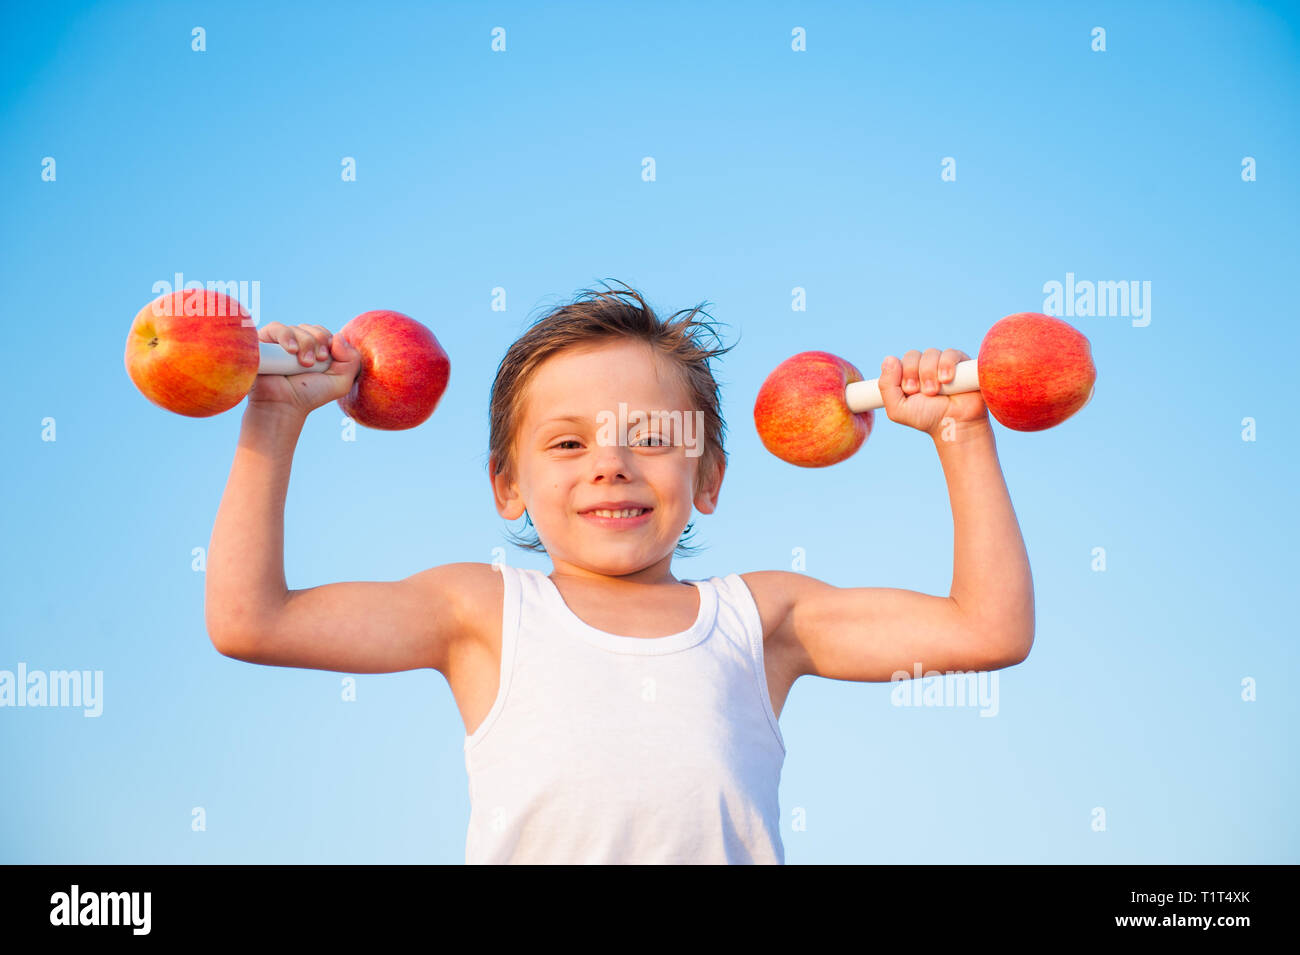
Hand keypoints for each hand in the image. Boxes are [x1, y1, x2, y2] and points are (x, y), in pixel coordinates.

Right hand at [246, 322, 361, 417]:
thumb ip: (352, 360)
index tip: (325, 359)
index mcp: (315, 350)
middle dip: (318, 341)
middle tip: (314, 362)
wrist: (284, 406)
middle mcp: (298, 344)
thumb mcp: (341, 382)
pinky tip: (291, 350)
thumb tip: (338, 336)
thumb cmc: (309, 396)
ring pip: (297, 328)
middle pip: (313, 328)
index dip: (328, 341)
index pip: (324, 333)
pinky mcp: (263, 342)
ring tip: (303, 362)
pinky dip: (287, 336)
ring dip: (305, 342)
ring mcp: (280, 343)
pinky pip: (276, 327)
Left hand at [877, 347, 987, 438]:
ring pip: (930, 353)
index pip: (899, 361)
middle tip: (925, 392)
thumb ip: (886, 386)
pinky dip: (946, 364)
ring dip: (929, 372)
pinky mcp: (961, 363)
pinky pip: (950, 353)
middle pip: (913, 355)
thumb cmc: (927, 418)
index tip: (910, 391)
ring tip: (936, 391)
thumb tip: (889, 359)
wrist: (954, 425)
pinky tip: (946, 379)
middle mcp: (924, 367)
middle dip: (914, 373)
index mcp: (908, 375)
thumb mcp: (898, 409)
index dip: (903, 372)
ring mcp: (942, 364)